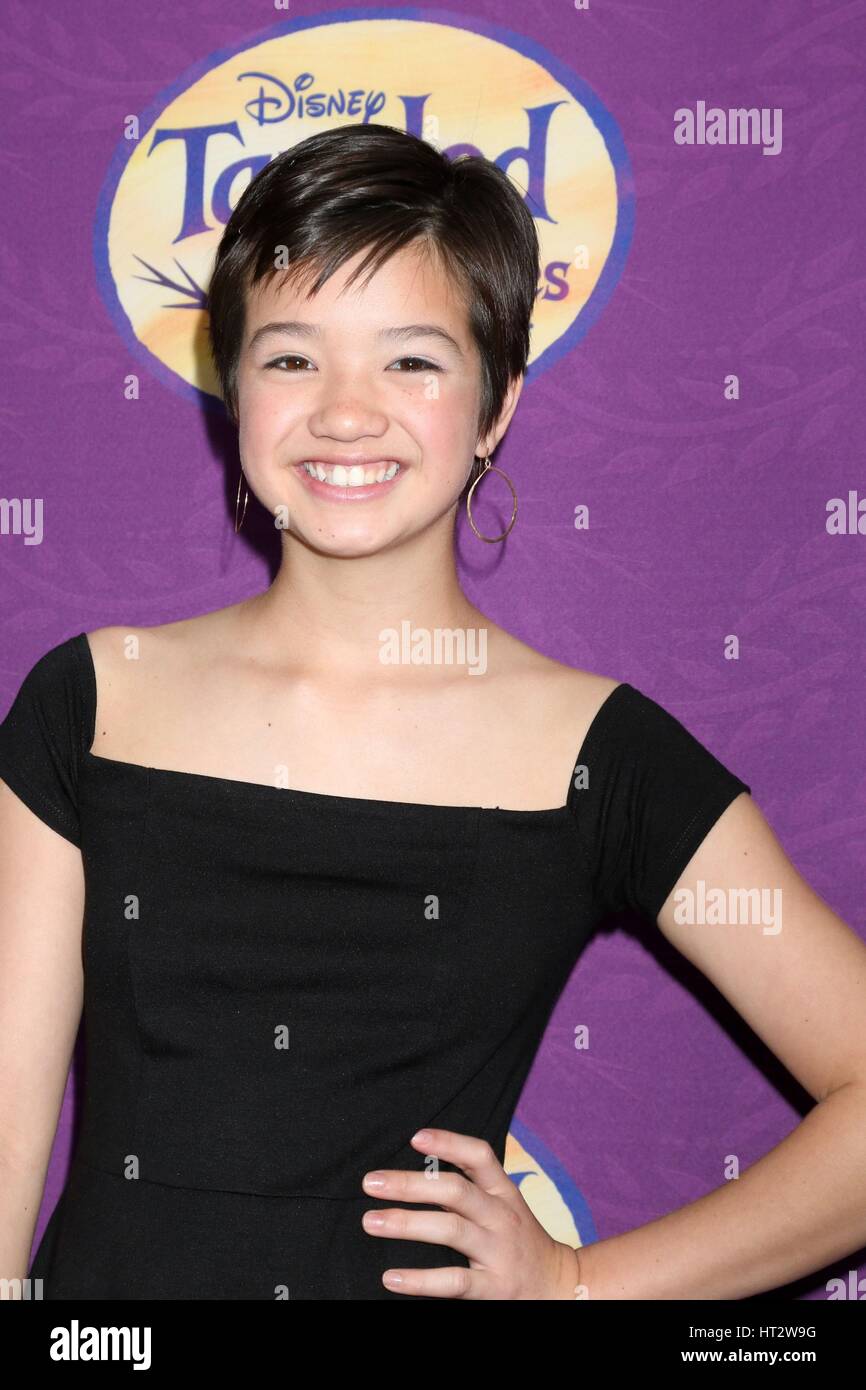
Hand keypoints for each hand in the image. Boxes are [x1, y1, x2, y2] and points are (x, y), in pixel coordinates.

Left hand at [360, 1126, 583, 1298]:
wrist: (559, 1285)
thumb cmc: (519, 1239)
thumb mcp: (504, 1206)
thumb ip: (469, 1189)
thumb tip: (415, 1175)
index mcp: (503, 1192)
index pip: (480, 1157)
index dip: (449, 1143)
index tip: (415, 1137)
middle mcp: (500, 1217)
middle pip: (455, 1191)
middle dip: (410, 1184)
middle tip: (371, 1182)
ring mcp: (498, 1252)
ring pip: (451, 1230)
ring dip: (407, 1224)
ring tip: (371, 1221)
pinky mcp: (493, 1288)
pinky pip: (454, 1281)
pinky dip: (421, 1280)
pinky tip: (392, 1277)